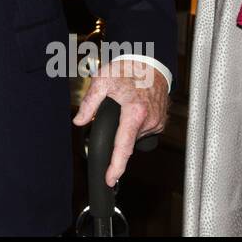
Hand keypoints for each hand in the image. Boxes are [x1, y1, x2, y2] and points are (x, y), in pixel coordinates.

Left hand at [72, 58, 168, 187]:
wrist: (151, 62)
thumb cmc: (127, 69)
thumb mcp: (102, 80)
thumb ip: (89, 103)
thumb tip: (79, 121)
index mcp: (135, 113)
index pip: (123, 147)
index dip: (116, 166)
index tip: (110, 179)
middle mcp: (149, 121)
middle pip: (126, 140)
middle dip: (116, 131)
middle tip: (115, 108)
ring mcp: (157, 122)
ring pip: (135, 135)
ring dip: (126, 126)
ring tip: (126, 104)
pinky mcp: (161, 121)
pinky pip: (144, 129)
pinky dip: (136, 123)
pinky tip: (134, 107)